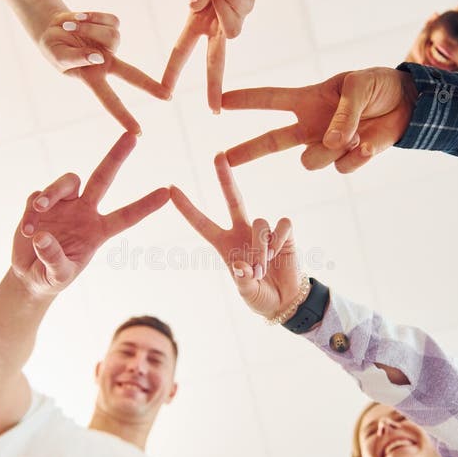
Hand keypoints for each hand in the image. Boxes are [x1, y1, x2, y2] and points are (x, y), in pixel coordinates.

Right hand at [12, 132, 168, 297]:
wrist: (28, 275)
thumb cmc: (51, 277)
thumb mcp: (58, 276)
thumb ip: (54, 259)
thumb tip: (43, 237)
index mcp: (98, 231)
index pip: (126, 216)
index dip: (146, 205)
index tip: (167, 192)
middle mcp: (84, 212)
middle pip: (103, 177)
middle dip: (117, 156)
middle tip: (134, 135)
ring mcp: (62, 205)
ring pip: (67, 181)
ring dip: (52, 193)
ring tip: (38, 211)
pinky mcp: (38, 203)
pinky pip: (36, 197)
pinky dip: (31, 212)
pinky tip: (27, 231)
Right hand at [40, 10, 169, 133]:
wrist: (53, 26)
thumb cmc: (54, 47)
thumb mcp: (58, 56)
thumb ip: (75, 59)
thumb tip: (99, 57)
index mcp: (93, 78)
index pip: (110, 101)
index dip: (124, 116)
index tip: (138, 132)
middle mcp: (106, 63)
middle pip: (132, 75)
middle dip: (150, 86)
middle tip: (168, 97)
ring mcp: (111, 46)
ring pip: (112, 38)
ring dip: (88, 29)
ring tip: (71, 26)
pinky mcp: (113, 26)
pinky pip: (110, 21)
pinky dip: (93, 16)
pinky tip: (80, 18)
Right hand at [162, 0, 261, 111]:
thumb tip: (194, 5)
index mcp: (198, 24)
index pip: (182, 52)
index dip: (173, 73)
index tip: (166, 93)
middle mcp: (216, 26)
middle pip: (215, 62)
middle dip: (214, 84)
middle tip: (214, 109)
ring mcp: (233, 17)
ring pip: (232, 31)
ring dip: (218, 1)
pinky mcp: (248, 5)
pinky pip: (236, 3)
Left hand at [170, 153, 300, 318]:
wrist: (287, 301)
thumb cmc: (260, 297)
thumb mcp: (247, 293)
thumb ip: (242, 281)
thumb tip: (241, 265)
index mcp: (225, 245)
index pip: (202, 223)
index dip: (187, 208)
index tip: (170, 189)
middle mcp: (243, 232)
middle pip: (233, 198)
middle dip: (225, 177)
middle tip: (218, 155)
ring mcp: (264, 231)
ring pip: (259, 222)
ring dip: (260, 248)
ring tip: (263, 267)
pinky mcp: (284, 232)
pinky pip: (281, 224)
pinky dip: (279, 240)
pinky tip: (278, 254)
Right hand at [223, 67, 417, 172]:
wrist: (407, 105)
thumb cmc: (377, 86)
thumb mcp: (358, 86)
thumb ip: (342, 114)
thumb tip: (332, 143)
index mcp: (307, 101)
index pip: (269, 100)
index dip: (244, 100)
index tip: (219, 101)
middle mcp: (310, 126)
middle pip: (270, 142)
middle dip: (246, 151)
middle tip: (222, 159)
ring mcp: (326, 146)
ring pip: (312, 161)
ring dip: (333, 147)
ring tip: (355, 131)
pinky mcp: (346, 160)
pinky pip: (343, 167)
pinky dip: (359, 154)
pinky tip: (369, 141)